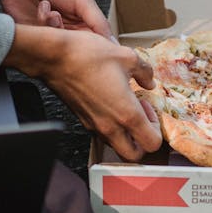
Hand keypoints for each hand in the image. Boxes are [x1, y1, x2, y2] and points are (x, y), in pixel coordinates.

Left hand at [0, 0, 111, 39]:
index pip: (97, 47)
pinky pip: (42, 43)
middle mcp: (69, 35)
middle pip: (77, 50)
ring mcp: (51, 38)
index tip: (95, 48)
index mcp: (85, 27)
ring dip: (55, 26)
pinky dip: (42, 23)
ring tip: (51, 9)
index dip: (97, 50)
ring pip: (59, 46)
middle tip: (64, 19)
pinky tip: (42, 7)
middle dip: (71, 37)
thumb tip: (114, 45)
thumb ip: (98, 21)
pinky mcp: (34, 39)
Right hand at [4, 24, 161, 160]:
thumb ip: (145, 71)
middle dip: (142, 142)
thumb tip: (149, 80)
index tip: (150, 109)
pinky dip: (111, 125)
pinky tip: (110, 102)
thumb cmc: (86, 57)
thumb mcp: (126, 56)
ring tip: (125, 107)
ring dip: (126, 133)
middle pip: (134, 155)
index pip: (152, 144)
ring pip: (116, 145)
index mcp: (127, 114)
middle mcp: (110, 126)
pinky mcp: (83, 121)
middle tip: (142, 118)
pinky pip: (102, 133)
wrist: (54, 57)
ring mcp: (94, 126)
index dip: (157, 129)